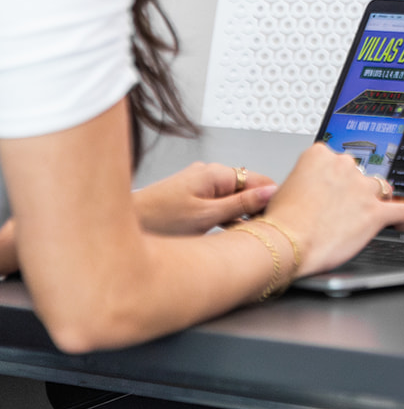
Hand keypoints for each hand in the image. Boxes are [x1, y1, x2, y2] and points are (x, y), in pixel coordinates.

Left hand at [134, 162, 278, 235]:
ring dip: (236, 215)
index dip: (270, 201)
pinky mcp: (189, 194)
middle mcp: (208, 172)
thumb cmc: (157, 220)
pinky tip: (216, 232)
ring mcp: (198, 182)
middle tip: (252, 233)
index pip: (260, 180)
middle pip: (246, 189)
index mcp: (216, 173)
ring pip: (231, 197)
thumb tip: (271, 192)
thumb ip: (242, 203)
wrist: (123, 224)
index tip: (274, 220)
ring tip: (231, 235)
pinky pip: (216, 202)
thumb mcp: (207, 216)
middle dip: (252, 210)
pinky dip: (221, 216)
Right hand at [261, 144, 403, 274]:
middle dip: (353, 190)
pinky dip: (402, 218)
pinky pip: (401, 211)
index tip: (332, 188)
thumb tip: (309, 192)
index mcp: (320, 156)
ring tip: (366, 215)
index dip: (335, 178)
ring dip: (374, 201)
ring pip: (380, 189)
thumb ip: (303, 182)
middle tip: (341, 208)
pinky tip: (399, 224)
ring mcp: (362, 189)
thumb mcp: (282, 189)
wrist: (285, 244)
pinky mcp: (375, 212)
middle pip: (359, 173)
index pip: (336, 160)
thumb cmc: (280, 223)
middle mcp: (344, 167)